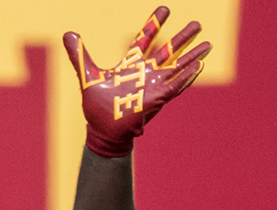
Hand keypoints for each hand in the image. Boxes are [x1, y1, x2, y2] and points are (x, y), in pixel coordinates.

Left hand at [63, 6, 211, 157]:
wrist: (102, 131)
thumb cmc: (98, 106)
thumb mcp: (88, 75)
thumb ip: (79, 55)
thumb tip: (68, 33)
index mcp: (131, 64)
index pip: (145, 39)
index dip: (154, 24)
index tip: (165, 9)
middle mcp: (146, 73)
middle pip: (168, 50)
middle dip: (182, 37)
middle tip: (197, 23)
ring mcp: (153, 86)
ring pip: (177, 67)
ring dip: (192, 56)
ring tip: (208, 44)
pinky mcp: (156, 99)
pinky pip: (175, 85)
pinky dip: (186, 76)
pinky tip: (199, 66)